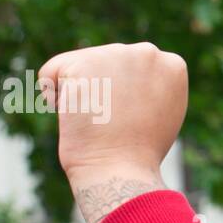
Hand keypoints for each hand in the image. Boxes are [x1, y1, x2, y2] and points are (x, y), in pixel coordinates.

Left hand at [39, 42, 187, 222]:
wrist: (122, 170)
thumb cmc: (140, 154)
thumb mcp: (161, 114)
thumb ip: (150, 88)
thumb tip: (128, 79)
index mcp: (172, 65)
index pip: (133, 69)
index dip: (126, 98)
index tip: (132, 121)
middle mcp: (148, 52)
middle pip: (106, 64)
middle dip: (103, 92)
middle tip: (112, 124)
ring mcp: (115, 54)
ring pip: (79, 68)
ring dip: (81, 94)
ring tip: (96, 121)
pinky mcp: (82, 62)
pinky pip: (50, 74)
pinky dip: (53, 97)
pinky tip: (72, 116)